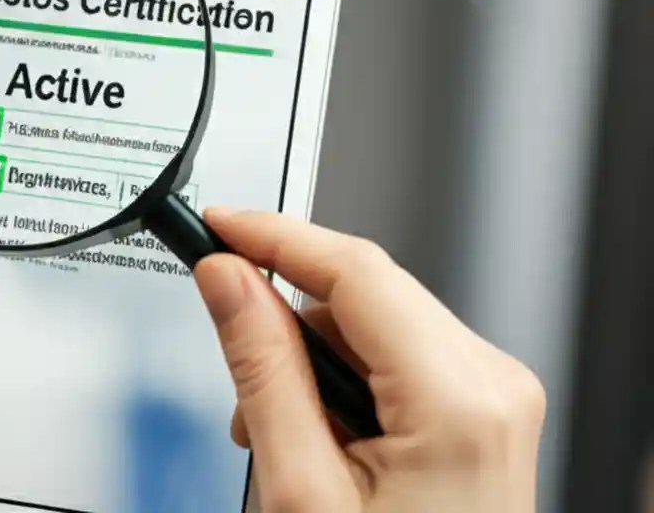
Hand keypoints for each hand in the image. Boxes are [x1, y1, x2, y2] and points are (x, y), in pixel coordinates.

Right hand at [195, 209, 545, 512]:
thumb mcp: (300, 487)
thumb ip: (261, 369)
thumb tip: (226, 279)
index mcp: (458, 399)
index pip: (354, 269)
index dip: (274, 235)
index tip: (216, 223)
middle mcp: (491, 384)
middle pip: (364, 293)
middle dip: (286, 318)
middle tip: (234, 367)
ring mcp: (494, 397)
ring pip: (375, 322)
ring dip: (310, 356)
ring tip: (283, 433)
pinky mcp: (481, 410)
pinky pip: (397, 354)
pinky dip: (343, 378)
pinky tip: (319, 433)